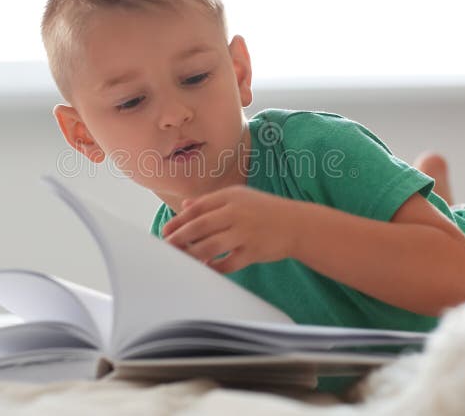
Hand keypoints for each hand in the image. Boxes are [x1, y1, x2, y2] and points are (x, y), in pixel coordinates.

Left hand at [161, 185, 297, 272]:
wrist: (298, 224)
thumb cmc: (265, 210)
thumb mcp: (240, 197)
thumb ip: (211, 202)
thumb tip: (185, 205)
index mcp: (230, 197)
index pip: (197, 208)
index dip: (178, 220)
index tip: (166, 231)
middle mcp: (236, 213)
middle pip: (200, 226)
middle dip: (179, 238)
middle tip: (167, 247)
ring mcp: (245, 233)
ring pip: (210, 246)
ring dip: (192, 254)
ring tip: (181, 259)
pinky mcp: (253, 251)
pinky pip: (229, 263)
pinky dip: (215, 267)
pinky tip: (206, 268)